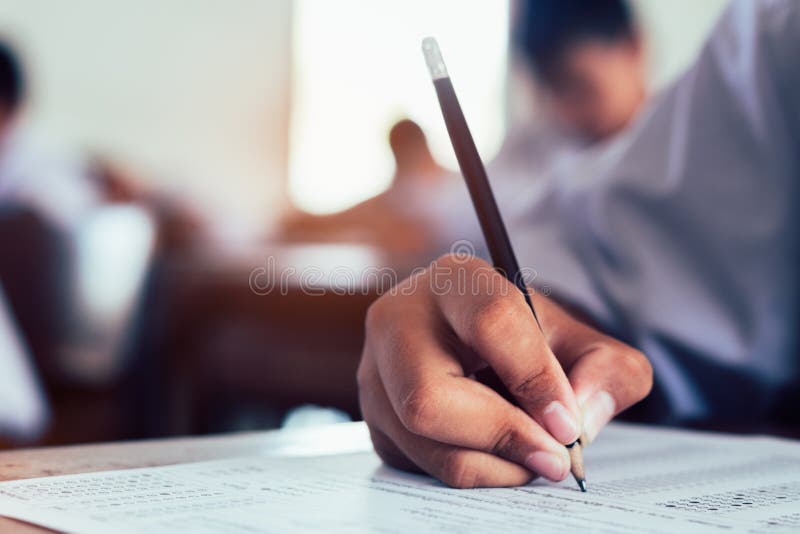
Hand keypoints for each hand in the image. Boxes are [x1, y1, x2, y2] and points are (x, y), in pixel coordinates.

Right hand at [358, 254, 651, 487]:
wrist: (475, 344)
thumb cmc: (526, 340)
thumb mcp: (580, 340)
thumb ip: (608, 370)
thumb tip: (579, 421)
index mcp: (455, 281)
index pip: (490, 324)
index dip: (535, 381)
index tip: (568, 425)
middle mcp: (398, 321)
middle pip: (428, 396)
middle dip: (500, 437)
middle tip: (552, 458)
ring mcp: (374, 372)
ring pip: (420, 438)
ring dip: (491, 465)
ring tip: (531, 457)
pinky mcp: (373, 417)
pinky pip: (416, 463)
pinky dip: (469, 471)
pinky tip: (496, 454)